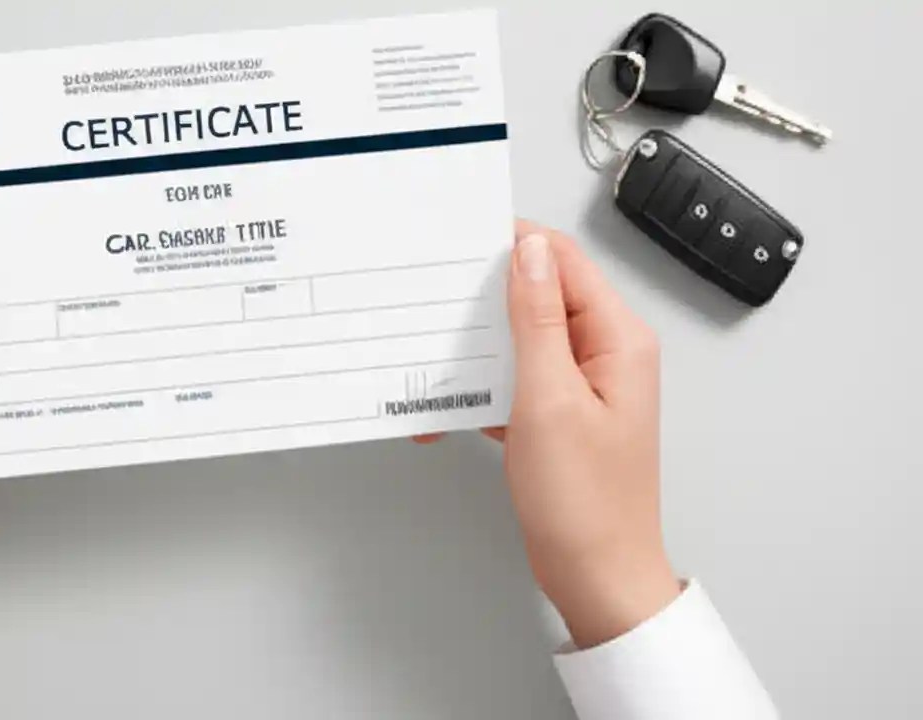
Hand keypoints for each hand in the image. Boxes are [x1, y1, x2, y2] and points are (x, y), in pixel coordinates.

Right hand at [418, 221, 679, 647]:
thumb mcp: (550, 399)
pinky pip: (515, 380)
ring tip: (433, 356)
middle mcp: (605, 354)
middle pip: (541, 296)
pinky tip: (448, 405)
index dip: (514, 245)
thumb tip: (529, 253)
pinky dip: (481, 390)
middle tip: (436, 301)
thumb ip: (538, 319)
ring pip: (521, 339)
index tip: (462, 245)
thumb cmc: (585, 503)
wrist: (596, 576)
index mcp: (618, 339)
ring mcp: (582, 385)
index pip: (564, 262)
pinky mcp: (559, 414)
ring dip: (478, 347)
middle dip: (486, 298)